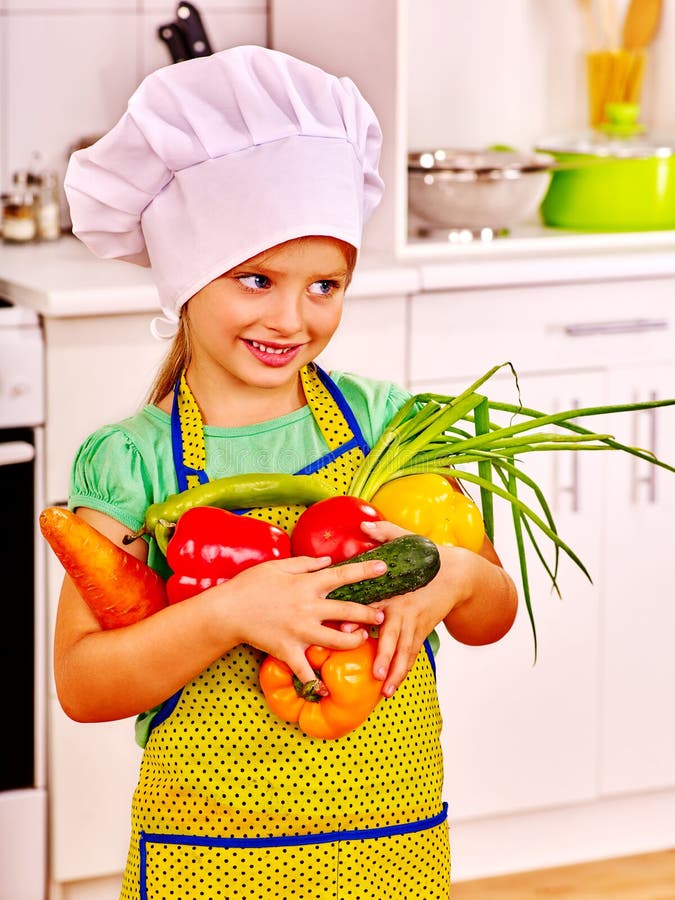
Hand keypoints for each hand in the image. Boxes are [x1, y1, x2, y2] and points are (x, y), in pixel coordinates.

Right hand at [217, 554, 386, 683]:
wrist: (227, 611)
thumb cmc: (250, 585)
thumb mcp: (277, 566)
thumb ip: (305, 563)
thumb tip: (327, 560)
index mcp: (307, 584)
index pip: (342, 575)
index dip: (365, 571)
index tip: (384, 568)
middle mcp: (308, 608)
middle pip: (349, 611)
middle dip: (369, 614)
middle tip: (381, 616)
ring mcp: (300, 632)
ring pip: (338, 641)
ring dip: (354, 641)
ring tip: (361, 639)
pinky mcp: (289, 651)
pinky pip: (307, 672)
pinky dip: (317, 683)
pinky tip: (327, 691)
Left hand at [359, 520, 470, 696]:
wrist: (459, 575)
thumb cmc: (428, 557)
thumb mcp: (408, 540)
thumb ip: (385, 533)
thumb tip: (364, 524)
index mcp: (397, 587)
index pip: (376, 602)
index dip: (361, 616)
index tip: (347, 629)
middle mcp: (406, 609)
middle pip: (394, 634)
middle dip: (384, 654)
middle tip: (373, 672)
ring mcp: (416, 623)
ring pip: (405, 651)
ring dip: (395, 670)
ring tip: (384, 689)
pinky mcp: (422, 632)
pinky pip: (411, 655)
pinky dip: (402, 672)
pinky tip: (391, 688)